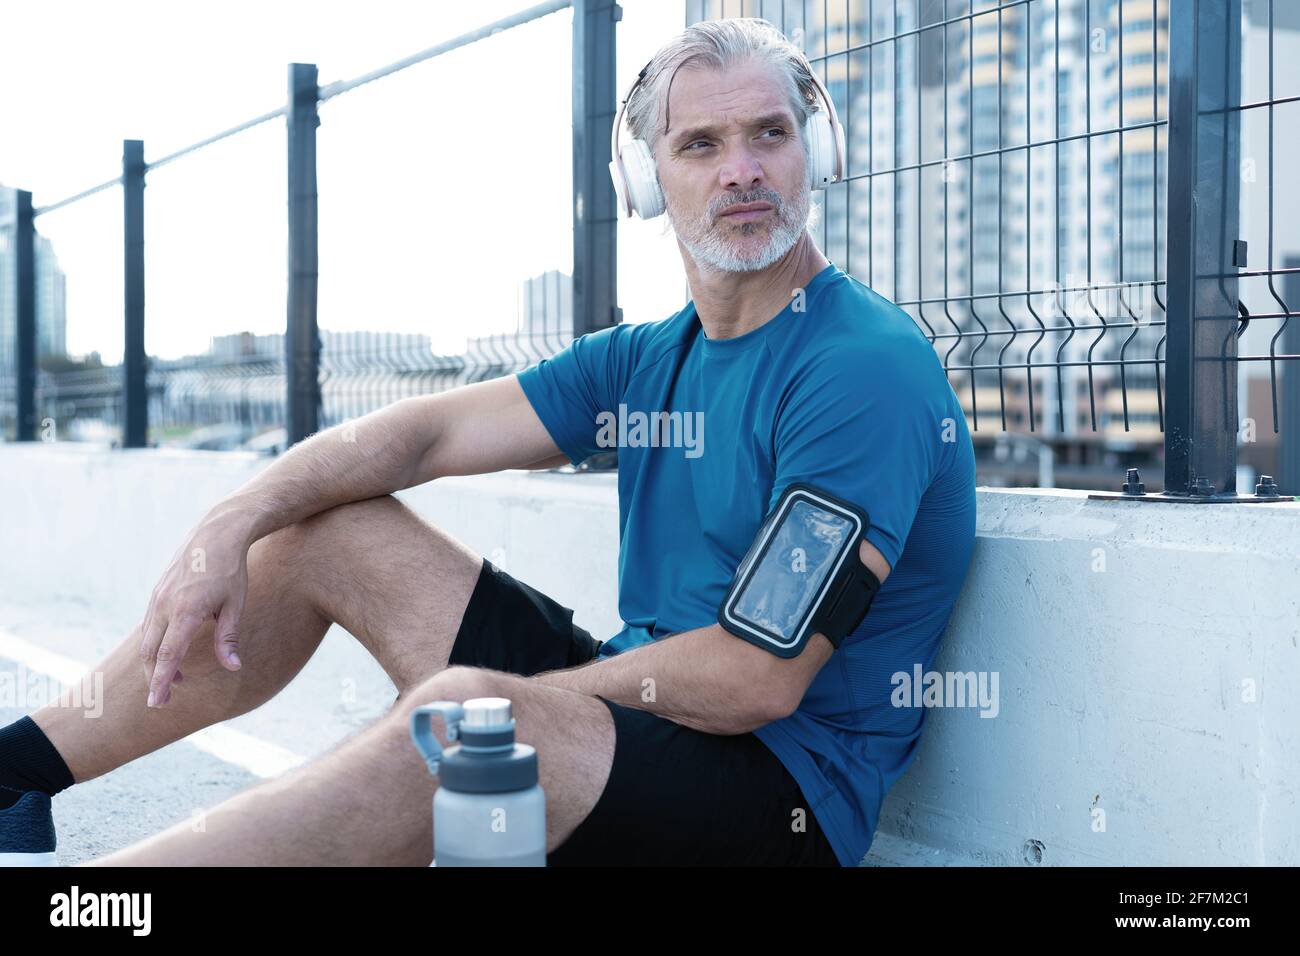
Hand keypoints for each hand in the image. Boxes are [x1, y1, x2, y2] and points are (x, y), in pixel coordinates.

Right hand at [137, 511, 251, 706]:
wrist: (217, 533)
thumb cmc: (231, 570)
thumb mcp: (235, 605)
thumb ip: (228, 638)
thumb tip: (233, 667)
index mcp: (185, 612)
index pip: (168, 656)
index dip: (162, 681)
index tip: (158, 702)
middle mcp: (164, 605)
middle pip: (151, 652)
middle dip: (155, 678)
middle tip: (164, 700)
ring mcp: (157, 597)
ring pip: (147, 639)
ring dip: (156, 661)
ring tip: (175, 678)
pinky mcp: (157, 591)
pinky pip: (150, 623)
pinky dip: (156, 642)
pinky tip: (171, 650)